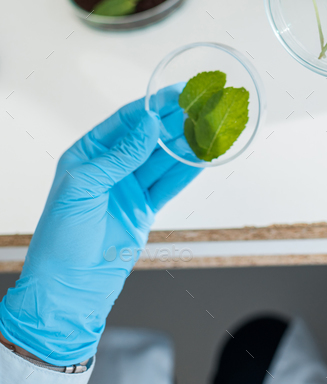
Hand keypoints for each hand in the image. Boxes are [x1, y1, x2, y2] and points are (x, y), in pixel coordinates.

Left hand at [0, 88, 197, 365]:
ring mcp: (129, 188)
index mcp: (87, 154)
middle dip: (174, 122)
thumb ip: (120, 155)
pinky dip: (186, 171)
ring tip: (208, 128)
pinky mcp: (144, 209)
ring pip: (162, 159)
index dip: (152, 106)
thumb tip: (149, 124)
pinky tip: (202, 156)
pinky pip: (169, 184)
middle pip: (148, 137)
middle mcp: (110, 168)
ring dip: (185, 144)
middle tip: (200, 108)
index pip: (125, 121)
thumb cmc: (61, 239)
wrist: (68, 290)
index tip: (176, 93)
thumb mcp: (85, 188)